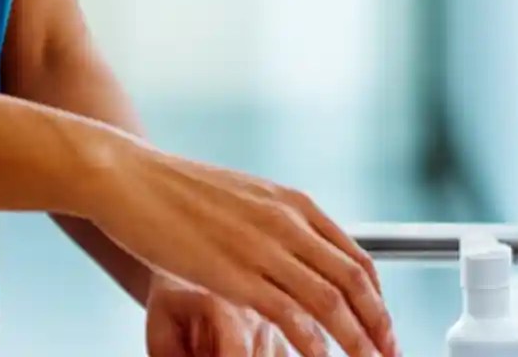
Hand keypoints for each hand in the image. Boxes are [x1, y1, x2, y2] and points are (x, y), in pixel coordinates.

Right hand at [86, 146, 397, 356]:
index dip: (377, 297)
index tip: (382, 324)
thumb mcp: (241, 197)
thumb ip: (273, 222)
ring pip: (330, 301)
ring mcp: (263, 247)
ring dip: (357, 339)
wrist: (129, 178)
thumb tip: (294, 248)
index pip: (355, 257)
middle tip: (389, 352)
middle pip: (354, 281)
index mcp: (292, 202)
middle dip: (378, 324)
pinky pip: (290, 315)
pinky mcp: (235, 272)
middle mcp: (287, 221)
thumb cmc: (174, 190)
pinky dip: (314, 343)